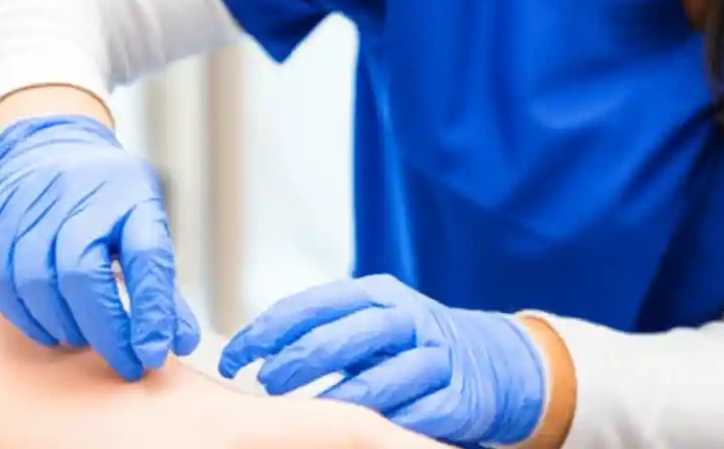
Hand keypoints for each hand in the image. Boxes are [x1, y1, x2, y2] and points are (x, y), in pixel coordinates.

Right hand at [0, 114, 200, 379]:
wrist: (48, 147)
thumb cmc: (108, 195)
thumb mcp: (146, 223)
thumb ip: (161, 284)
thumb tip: (181, 342)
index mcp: (130, 195)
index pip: (145, 254)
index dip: (151, 309)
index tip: (155, 353)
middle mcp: (78, 197)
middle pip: (82, 273)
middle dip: (105, 331)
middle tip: (124, 362)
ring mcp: (30, 208)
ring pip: (37, 283)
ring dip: (66, 327)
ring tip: (86, 341)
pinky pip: (4, 286)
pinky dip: (30, 319)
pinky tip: (52, 328)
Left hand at [219, 274, 545, 445]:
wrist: (490, 361)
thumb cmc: (408, 344)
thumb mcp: (369, 322)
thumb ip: (321, 329)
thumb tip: (249, 350)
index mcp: (377, 294)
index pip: (312, 305)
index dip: (268, 332)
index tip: (233, 359)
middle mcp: (408, 319)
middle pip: (345, 337)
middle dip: (297, 361)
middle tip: (263, 384)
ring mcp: (435, 358)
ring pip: (380, 379)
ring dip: (335, 399)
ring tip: (302, 414)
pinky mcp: (456, 397)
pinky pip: (414, 413)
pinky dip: (383, 422)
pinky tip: (354, 430)